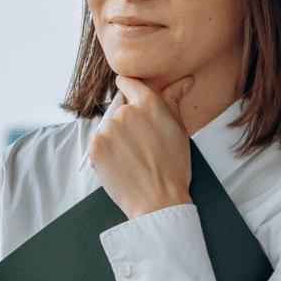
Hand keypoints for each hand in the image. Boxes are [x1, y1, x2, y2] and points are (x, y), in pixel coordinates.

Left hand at [88, 75, 195, 218]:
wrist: (158, 200)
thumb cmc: (173, 168)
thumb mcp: (179, 130)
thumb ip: (174, 101)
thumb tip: (185, 79)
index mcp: (149, 103)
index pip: (129, 83)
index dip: (128, 89)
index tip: (128, 95)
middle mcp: (126, 112)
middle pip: (120, 112)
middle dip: (127, 127)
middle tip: (142, 149)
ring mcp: (109, 129)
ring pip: (109, 130)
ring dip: (116, 142)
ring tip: (133, 161)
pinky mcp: (95, 147)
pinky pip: (98, 147)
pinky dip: (105, 156)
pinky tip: (121, 168)